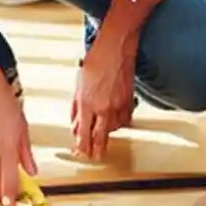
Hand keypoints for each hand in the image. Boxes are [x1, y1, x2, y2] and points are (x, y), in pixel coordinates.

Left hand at [71, 36, 137, 160]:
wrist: (116, 48)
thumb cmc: (96, 60)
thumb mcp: (78, 85)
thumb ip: (76, 108)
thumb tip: (75, 123)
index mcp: (87, 103)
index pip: (84, 134)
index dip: (82, 146)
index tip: (81, 152)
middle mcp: (103, 107)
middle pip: (100, 138)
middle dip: (96, 150)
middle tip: (94, 157)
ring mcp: (118, 105)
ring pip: (113, 129)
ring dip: (107, 134)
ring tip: (102, 136)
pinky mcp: (129, 101)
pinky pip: (125, 120)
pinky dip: (119, 123)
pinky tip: (115, 122)